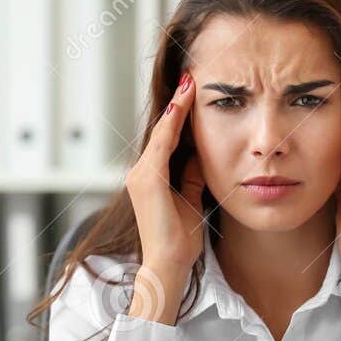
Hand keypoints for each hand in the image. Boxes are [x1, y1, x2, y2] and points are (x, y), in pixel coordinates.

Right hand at [122, 73, 204, 322]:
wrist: (169, 263)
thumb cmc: (180, 239)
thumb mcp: (191, 199)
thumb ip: (191, 176)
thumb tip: (200, 154)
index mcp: (151, 177)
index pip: (168, 138)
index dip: (179, 114)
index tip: (191, 92)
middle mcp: (141, 172)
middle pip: (163, 130)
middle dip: (177, 103)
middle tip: (190, 77)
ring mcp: (141, 175)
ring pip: (162, 133)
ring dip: (176, 107)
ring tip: (189, 84)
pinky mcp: (147, 180)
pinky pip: (162, 145)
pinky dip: (172, 124)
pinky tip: (181, 106)